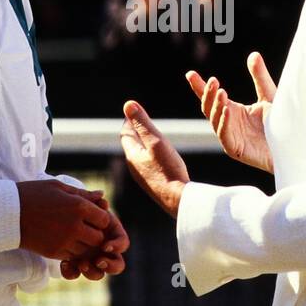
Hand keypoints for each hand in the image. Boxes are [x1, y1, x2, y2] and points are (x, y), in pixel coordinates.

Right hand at [16, 179, 112, 261]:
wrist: (7, 212)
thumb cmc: (33, 194)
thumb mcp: (58, 187)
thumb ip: (83, 194)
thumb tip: (102, 195)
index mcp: (78, 207)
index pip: (105, 220)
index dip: (101, 219)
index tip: (92, 217)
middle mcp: (75, 226)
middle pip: (99, 238)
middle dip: (95, 234)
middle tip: (86, 228)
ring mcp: (65, 241)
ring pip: (87, 250)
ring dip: (85, 245)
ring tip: (74, 235)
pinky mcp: (54, 252)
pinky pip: (73, 256)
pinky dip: (73, 252)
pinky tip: (64, 241)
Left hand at [60, 191, 129, 280]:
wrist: (44, 212)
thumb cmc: (66, 201)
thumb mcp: (76, 198)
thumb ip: (89, 200)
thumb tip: (102, 198)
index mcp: (109, 231)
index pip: (122, 242)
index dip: (117, 245)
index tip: (105, 246)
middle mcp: (102, 247)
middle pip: (117, 263)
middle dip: (110, 265)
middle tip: (98, 261)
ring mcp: (89, 256)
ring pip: (98, 273)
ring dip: (92, 272)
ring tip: (81, 265)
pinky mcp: (73, 262)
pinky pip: (76, 273)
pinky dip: (72, 272)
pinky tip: (64, 264)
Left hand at [119, 101, 189, 217]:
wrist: (179, 201)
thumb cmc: (168, 170)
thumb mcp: (156, 141)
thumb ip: (142, 123)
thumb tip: (128, 104)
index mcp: (132, 155)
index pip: (125, 133)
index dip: (129, 120)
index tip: (133, 111)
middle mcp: (134, 167)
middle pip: (132, 144)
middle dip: (136, 131)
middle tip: (140, 120)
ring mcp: (143, 177)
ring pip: (140, 155)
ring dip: (144, 143)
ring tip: (151, 135)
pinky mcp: (153, 184)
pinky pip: (148, 164)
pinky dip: (151, 155)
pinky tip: (161, 157)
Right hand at [186, 51, 275, 172]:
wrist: (293, 147)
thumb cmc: (281, 125)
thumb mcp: (269, 95)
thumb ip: (260, 77)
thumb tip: (253, 54)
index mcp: (233, 111)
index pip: (212, 97)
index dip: (200, 87)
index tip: (190, 74)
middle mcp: (228, 123)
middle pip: (209, 107)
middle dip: (208, 94)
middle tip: (213, 81)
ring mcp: (230, 137)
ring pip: (214, 120)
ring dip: (216, 106)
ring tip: (221, 92)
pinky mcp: (236, 150)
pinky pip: (224, 136)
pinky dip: (224, 123)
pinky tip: (227, 110)